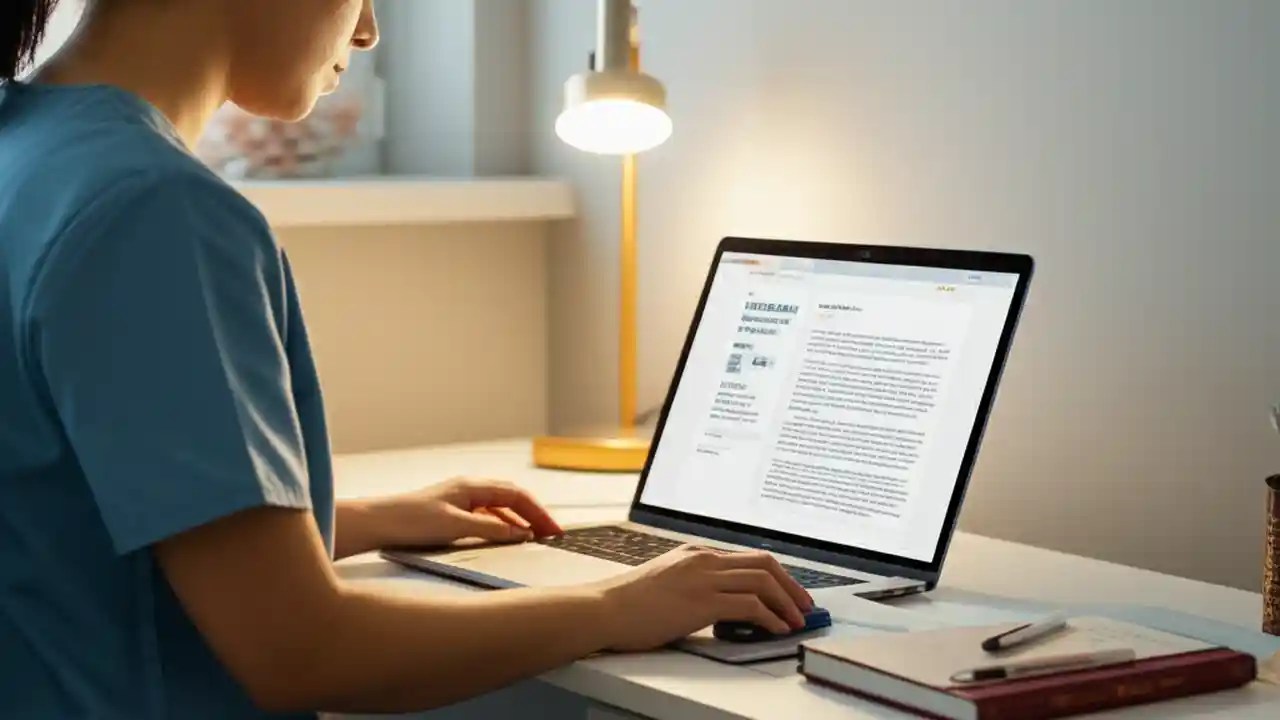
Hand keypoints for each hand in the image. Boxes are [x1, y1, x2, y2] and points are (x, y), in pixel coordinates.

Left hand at [360, 478, 563, 549]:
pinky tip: (507, 537)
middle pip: (512, 497)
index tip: (554, 531)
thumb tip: (522, 534)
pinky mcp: (451, 511)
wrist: (376, 522)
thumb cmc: (411, 521)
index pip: (516, 495)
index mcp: (472, 486)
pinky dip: (503, 525)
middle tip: (553, 534)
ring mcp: (460, 498)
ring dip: (520, 520)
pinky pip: (487, 515)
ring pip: (500, 506)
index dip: (538, 513)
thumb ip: (490, 530)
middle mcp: (469, 488)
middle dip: (535, 514)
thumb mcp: (455, 526)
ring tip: (536, 537)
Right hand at [592, 545, 814, 651]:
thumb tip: (721, 604)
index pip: (749, 558)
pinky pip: (750, 605)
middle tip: (805, 605)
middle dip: (791, 585)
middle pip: (764, 563)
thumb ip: (694, 584)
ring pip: (763, 581)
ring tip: (797, 620)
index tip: (789, 593)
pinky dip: (770, 617)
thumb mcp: (667, 581)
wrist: (604, 609)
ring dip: (786, 602)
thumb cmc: (628, 603)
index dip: (776, 576)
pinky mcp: (701, 601)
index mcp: (696, 553)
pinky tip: (776, 629)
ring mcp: (703, 578)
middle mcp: (704, 559)